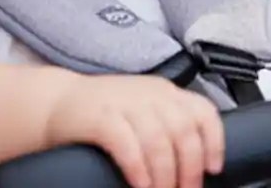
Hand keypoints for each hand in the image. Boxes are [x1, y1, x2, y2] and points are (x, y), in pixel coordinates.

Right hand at [46, 75, 224, 187]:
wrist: (55, 102)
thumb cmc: (103, 116)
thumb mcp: (143, 112)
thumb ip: (168, 126)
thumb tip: (196, 166)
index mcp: (165, 92)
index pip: (203, 111)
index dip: (214, 142)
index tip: (212, 169)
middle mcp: (149, 94)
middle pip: (183, 131)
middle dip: (189, 168)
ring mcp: (123, 102)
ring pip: (158, 139)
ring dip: (164, 173)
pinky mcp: (99, 116)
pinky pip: (126, 142)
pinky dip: (137, 167)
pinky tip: (141, 183)